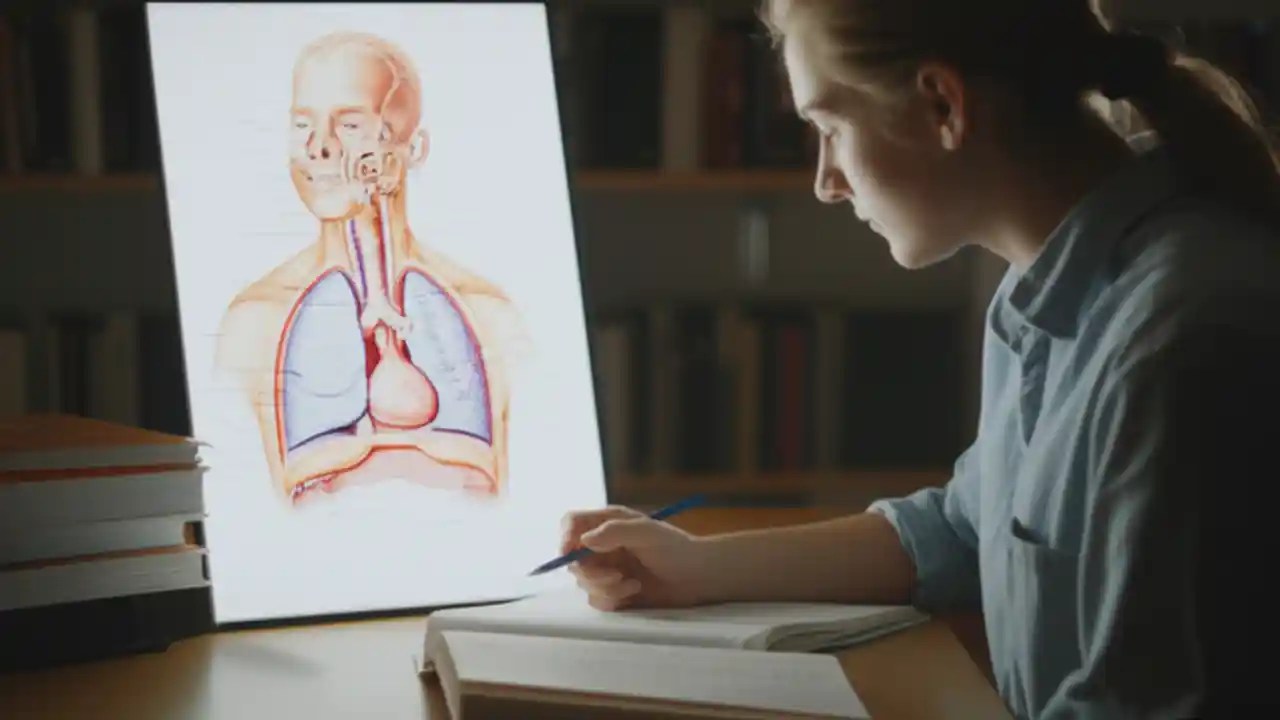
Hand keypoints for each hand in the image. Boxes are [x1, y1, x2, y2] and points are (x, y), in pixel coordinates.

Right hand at [560, 505, 712, 611]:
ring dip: (605, 587)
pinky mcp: (614, 591)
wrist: (697, 577)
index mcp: (608, 524)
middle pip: (573, 558)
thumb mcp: (647, 533)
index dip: (565, 536)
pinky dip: (612, 599)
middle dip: (590, 572)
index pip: (572, 523)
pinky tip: (634, 592)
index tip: (567, 554)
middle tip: (615, 576)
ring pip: (584, 582)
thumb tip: (583, 540)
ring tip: (632, 585)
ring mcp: (607, 569)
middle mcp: (603, 546)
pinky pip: (597, 599)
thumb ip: (615, 532)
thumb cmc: (676, 548)